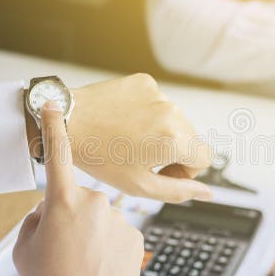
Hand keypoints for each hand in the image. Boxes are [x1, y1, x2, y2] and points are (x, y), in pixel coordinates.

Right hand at [13, 101, 144, 275]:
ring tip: (82, 267)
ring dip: (91, 237)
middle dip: (70, 220)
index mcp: (62, 201)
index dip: (53, 128)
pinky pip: (116, 236)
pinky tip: (100, 269)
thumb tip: (49, 210)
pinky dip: (108, 249)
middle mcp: (94, 202)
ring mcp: (118, 218)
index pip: (57, 155)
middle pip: (78, 202)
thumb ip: (36, 220)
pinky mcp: (135, 236)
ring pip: (99, 221)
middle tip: (62, 252)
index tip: (53, 104)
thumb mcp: (23, 250)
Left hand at [68, 73, 212, 202]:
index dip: (186, 171)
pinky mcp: (144, 82)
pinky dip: (147, 113)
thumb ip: (179, 191)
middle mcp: (172, 111)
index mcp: (174, 139)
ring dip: (160, 131)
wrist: (66, 122)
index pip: (205, 158)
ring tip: (128, 139)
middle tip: (142, 159)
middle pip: (191, 138)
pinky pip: (158, 102)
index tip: (161, 172)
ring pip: (174, 119)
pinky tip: (124, 122)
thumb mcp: (140, 185)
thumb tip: (208, 193)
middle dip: (174, 151)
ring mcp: (158, 93)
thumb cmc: (99, 157)